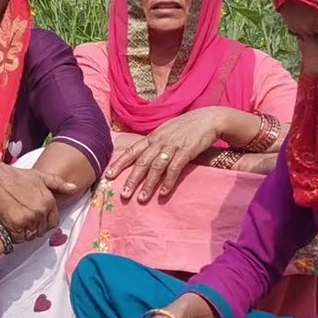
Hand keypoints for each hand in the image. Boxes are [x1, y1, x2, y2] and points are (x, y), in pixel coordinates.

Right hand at [0, 163, 77, 242]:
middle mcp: (41, 211)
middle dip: (35, 227)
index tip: (36, 219)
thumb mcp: (39, 176)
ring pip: (31, 235)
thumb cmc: (15, 176)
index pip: (54, 222)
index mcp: (49, 201)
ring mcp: (28, 219)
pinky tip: (11, 224)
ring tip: (17, 221)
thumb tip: (74, 188)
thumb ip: (58, 183)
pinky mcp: (15, 224)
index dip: (45, 222)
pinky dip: (15, 235)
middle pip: (42, 230)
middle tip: (24, 220)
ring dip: (25, 232)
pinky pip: (19, 237)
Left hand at [106, 108, 223, 201]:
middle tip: (124, 195)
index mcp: (152, 137)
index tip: (108, 175)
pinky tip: (163, 193)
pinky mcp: (186, 151)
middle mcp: (159, 141)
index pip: (132, 151)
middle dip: (131, 179)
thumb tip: (142, 156)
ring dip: (148, 184)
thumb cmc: (186, 127)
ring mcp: (172, 146)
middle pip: (141, 162)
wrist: (209, 119)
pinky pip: (175, 168)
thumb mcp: (166, 132)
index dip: (119, 163)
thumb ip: (154, 143)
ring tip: (141, 198)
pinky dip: (168, 182)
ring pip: (156, 167)